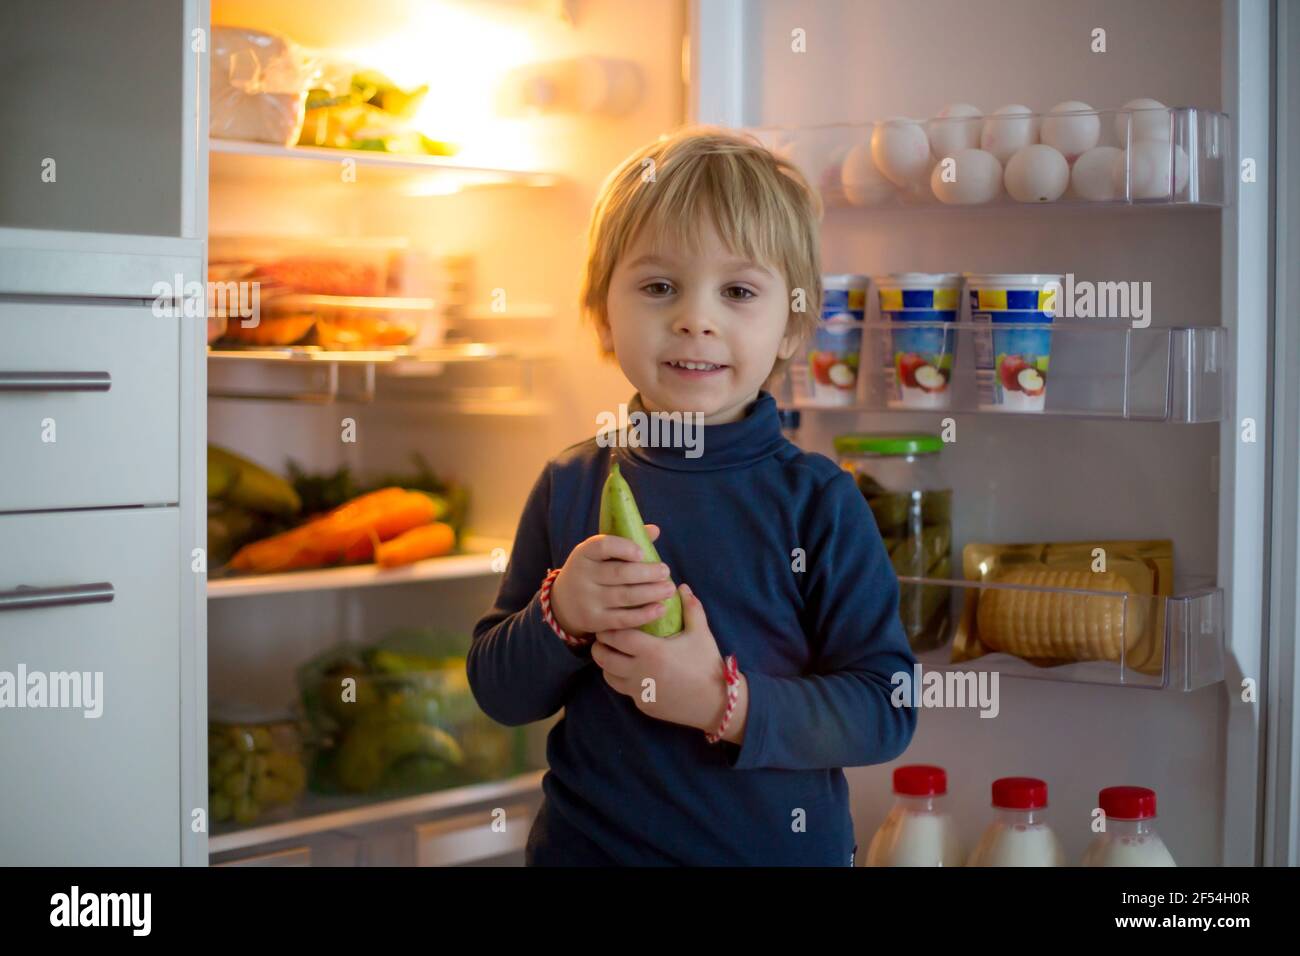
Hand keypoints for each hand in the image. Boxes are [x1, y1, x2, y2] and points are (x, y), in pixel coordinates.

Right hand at [548, 525, 677, 640]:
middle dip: (647, 572)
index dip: (623, 548)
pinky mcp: (595, 621)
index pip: (602, 546)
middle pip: (619, 573)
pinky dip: (643, 614)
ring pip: (624, 596)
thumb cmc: (592, 571)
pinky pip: (622, 619)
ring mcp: (588, 600)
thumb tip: (655, 530)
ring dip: (651, 592)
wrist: (564, 602)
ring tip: (669, 589)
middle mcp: (583, 575)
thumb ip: (625, 541)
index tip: (642, 552)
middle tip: (666, 571)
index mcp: (584, 553)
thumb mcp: (600, 554)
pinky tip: (660, 609)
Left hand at [591, 583, 747, 740]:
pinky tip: (633, 672)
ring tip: (615, 654)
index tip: (608, 622)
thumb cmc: (707, 664)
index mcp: (652, 651)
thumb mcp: (701, 633)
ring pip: (609, 677)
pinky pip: (625, 691)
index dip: (608, 629)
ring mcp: (640, 691)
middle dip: (600, 646)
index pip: (616, 637)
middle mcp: (640, 673)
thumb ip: (691, 608)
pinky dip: (623, 681)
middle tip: (604, 638)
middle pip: (604, 658)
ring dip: (608, 665)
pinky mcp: (643, 705)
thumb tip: (682, 587)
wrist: (715, 702)